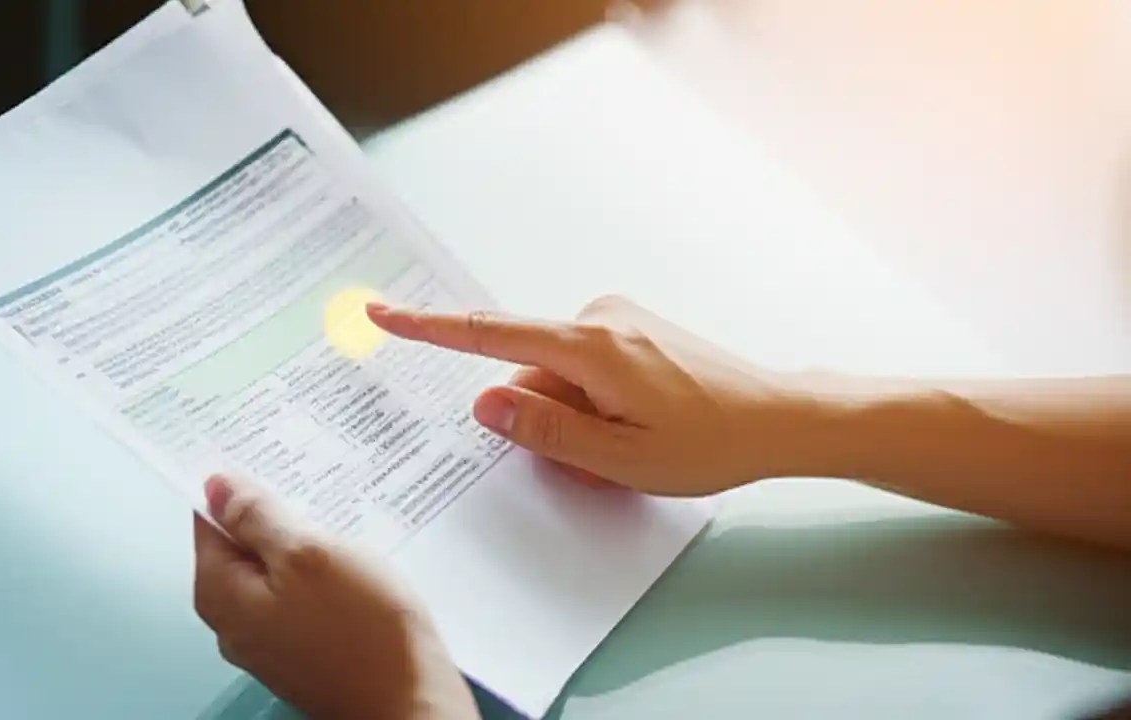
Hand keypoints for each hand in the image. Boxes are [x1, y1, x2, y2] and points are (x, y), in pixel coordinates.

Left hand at [193, 474, 476, 719]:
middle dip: (271, 512)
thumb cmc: (362, 626)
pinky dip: (320, 573)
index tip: (267, 452)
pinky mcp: (306, 652)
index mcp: (222, 595)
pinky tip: (352, 559)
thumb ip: (257, 518)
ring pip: (276, 572)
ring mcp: (271, 642)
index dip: (236, 485)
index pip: (208, 521)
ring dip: (302, 542)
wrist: (411, 701)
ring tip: (339, 511)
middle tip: (311, 473)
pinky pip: (301, 598)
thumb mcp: (308, 554)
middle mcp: (234, 624)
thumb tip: (214, 485)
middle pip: (241, 547)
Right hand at [367, 295, 804, 495]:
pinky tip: (635, 424)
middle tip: (594, 458)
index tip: (382, 314)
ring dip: (571, 412)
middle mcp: (600, 317)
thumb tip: (482, 402)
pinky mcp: (632, 327)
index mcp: (589, 346)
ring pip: (555, 372)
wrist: (777, 417)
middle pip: (527, 369)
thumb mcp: (618, 458)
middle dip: (541, 416)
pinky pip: (583, 364)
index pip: (488, 334)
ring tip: (627, 443)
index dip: (429, 329)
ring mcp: (618, 318)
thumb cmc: (708, 442)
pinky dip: (591, 399)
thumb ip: (543, 430)